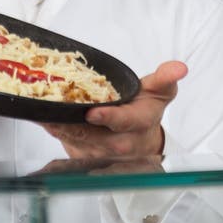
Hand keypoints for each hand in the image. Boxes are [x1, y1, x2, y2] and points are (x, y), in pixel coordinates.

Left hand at [42, 60, 187, 160]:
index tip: (94, 113)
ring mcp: (101, 153)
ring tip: (43, 115)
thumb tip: (179, 67)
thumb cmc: (145, 109)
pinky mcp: (85, 156)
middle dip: (75, 126)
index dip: (110, 118)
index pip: (126, 123)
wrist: (140, 140)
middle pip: (96, 137)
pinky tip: (42, 119)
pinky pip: (67, 145)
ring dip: (60, 130)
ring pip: (78, 143)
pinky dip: (54, 132)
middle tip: (55, 113)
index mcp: (139, 124)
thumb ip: (165, 78)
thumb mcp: (157, 92)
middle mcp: (120, 143)